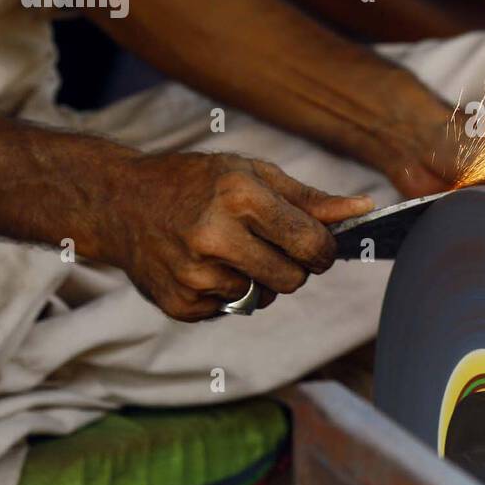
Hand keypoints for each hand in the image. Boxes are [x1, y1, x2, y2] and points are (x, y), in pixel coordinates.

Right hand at [98, 152, 372, 321]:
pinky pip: (231, 310)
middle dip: (295, 268)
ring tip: (229, 251)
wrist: (120, 203)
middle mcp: (214, 237)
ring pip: (262, 298)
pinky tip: (205, 266)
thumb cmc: (196, 183)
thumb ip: (310, 199)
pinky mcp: (180, 304)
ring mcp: (194, 275)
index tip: (317, 246)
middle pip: (292, 280)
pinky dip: (228, 293)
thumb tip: (365, 209)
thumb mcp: (251, 174)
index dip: (324, 250)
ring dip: (258, 280)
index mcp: (238, 197)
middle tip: (272, 247)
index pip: (310, 243)